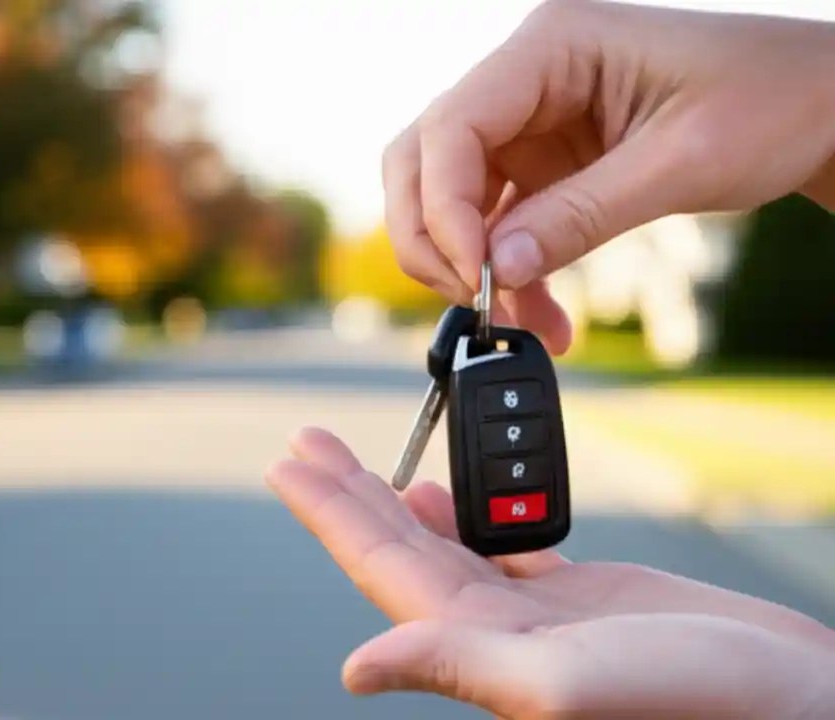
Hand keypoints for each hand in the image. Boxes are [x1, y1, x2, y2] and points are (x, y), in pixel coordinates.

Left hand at [266, 427, 834, 718]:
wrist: (792, 702)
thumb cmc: (696, 703)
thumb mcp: (562, 683)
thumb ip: (458, 668)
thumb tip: (355, 669)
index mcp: (478, 647)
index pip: (381, 570)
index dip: (329, 514)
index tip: (286, 462)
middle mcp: (492, 633)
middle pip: (397, 548)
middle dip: (346, 493)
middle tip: (303, 441)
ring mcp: (533, 615)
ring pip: (442, 543)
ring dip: (395, 499)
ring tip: (353, 462)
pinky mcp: (578, 598)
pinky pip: (498, 546)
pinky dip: (464, 514)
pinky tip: (438, 496)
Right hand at [384, 0, 834, 352]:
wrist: (824, 107)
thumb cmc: (773, 102)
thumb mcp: (680, 163)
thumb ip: (581, 215)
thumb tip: (497, 269)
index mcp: (551, 45)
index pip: (452, 125)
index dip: (443, 206)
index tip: (473, 273)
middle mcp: (525, 77)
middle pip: (425, 158)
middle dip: (434, 237)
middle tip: (473, 299)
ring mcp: (529, 121)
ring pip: (448, 198)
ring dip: (467, 266)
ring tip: (513, 320)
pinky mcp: (544, 163)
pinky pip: (495, 223)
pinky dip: (505, 272)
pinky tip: (536, 311)